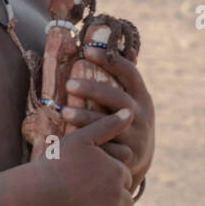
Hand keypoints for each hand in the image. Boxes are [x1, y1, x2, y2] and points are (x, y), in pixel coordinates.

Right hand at [39, 109, 136, 205]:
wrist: (39, 189)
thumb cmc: (56, 162)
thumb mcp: (81, 138)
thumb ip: (107, 125)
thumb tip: (131, 112)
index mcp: (118, 172)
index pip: (125, 180)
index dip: (110, 182)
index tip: (91, 183)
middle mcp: (119, 194)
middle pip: (125, 204)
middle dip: (112, 205)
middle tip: (88, 203)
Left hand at [57, 46, 154, 187]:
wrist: (138, 158)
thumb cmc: (122, 121)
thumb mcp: (126, 101)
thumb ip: (112, 82)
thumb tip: (89, 47)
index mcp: (140, 95)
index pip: (129, 72)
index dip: (109, 60)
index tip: (87, 50)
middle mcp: (140, 113)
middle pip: (118, 98)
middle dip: (93, 90)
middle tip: (69, 84)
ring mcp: (137, 136)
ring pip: (111, 125)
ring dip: (87, 118)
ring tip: (64, 112)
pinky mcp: (129, 156)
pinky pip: (109, 150)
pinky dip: (92, 145)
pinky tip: (73, 142)